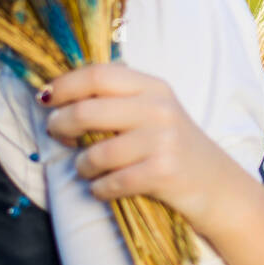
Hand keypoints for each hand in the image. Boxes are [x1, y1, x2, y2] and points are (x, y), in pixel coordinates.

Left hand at [38, 62, 226, 228]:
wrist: (217, 185)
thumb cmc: (175, 147)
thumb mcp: (156, 110)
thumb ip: (121, 96)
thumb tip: (63, 89)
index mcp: (153, 87)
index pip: (98, 75)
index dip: (64, 85)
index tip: (46, 98)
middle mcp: (159, 109)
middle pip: (88, 110)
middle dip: (61, 124)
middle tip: (57, 134)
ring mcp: (163, 141)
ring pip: (96, 153)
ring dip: (81, 165)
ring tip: (86, 169)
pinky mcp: (163, 172)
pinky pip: (111, 182)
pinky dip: (99, 189)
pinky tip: (102, 188)